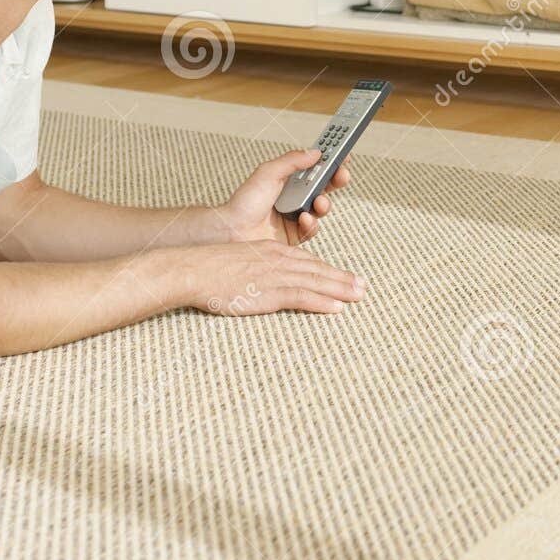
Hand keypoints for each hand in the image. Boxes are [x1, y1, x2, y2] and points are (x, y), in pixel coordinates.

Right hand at [174, 239, 363, 316]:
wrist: (195, 269)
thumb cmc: (212, 268)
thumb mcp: (241, 262)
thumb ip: (258, 270)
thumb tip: (265, 282)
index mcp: (271, 251)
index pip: (307, 261)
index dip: (328, 269)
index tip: (344, 277)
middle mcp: (278, 260)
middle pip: (317, 269)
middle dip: (342, 278)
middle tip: (363, 286)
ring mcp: (274, 275)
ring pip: (315, 281)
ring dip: (339, 289)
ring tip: (358, 296)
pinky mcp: (268, 291)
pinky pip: (300, 296)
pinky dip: (320, 302)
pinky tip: (336, 308)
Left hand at [221, 149, 351, 246]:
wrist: (232, 232)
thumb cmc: (244, 203)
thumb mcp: (268, 173)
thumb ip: (291, 161)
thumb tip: (314, 152)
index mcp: (288, 180)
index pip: (314, 167)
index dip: (329, 160)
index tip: (343, 153)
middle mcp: (294, 196)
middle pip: (324, 186)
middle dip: (335, 179)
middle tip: (341, 175)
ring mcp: (296, 216)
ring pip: (321, 208)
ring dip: (324, 203)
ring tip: (318, 202)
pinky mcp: (295, 235)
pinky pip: (312, 228)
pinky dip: (311, 223)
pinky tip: (303, 219)